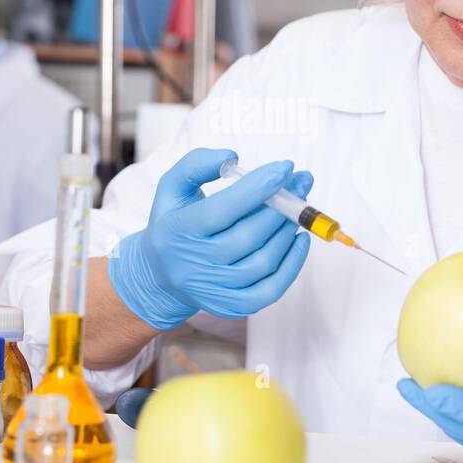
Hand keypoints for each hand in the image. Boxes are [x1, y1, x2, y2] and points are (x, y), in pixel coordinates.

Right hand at [107, 147, 312, 329]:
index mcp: (177, 230)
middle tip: (301, 181)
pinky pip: (271, 289)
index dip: (257, 188)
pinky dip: (292, 264)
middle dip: (282, 205)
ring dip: (288, 230)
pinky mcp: (231, 305)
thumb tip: (232, 157)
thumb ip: (196, 164)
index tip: (285, 167)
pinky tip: (298, 238)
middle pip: (248, 235)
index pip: (222, 209)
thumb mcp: (172, 188)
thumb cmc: (173, 223)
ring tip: (298, 206)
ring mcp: (214, 288)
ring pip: (263, 261)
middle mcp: (194, 263)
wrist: (160, 276)